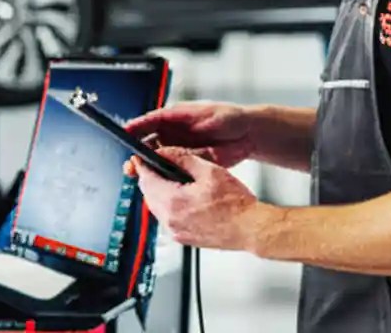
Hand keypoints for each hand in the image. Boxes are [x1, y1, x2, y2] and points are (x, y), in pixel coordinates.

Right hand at [123, 101, 254, 168]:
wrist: (248, 134)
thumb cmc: (229, 117)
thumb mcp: (207, 116)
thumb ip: (186, 127)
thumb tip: (165, 137)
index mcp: (174, 117)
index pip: (149, 122)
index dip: (135, 128)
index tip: (124, 133)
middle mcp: (173, 133)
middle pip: (147, 143)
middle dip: (136, 152)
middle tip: (130, 162)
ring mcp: (178, 149)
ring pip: (155, 158)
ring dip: (146, 166)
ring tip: (137, 173)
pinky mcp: (187, 163)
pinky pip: (170, 170)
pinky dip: (162, 176)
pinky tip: (155, 182)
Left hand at [130, 147, 267, 251]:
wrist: (249, 227)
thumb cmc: (235, 204)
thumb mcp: (209, 171)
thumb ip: (183, 159)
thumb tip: (166, 152)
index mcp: (173, 201)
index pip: (146, 179)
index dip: (142, 165)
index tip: (140, 157)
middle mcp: (170, 220)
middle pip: (148, 194)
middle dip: (150, 178)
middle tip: (156, 165)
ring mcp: (175, 231)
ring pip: (156, 207)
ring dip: (159, 192)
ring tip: (173, 180)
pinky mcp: (183, 238)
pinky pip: (167, 218)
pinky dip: (169, 206)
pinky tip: (184, 197)